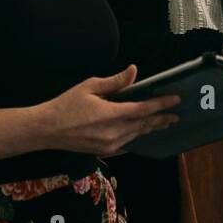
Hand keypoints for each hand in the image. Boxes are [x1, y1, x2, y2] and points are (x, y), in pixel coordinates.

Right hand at [35, 65, 179, 155]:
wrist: (47, 130)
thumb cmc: (66, 105)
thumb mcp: (90, 86)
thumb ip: (115, 82)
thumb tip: (134, 71)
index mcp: (111, 115)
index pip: (143, 109)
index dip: (161, 105)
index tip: (175, 100)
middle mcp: (114, 132)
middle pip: (144, 125)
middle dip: (161, 119)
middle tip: (176, 115)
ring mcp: (110, 145)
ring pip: (137, 135)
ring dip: (151, 128)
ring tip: (163, 123)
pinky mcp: (105, 152)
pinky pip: (127, 144)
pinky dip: (137, 137)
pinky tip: (143, 134)